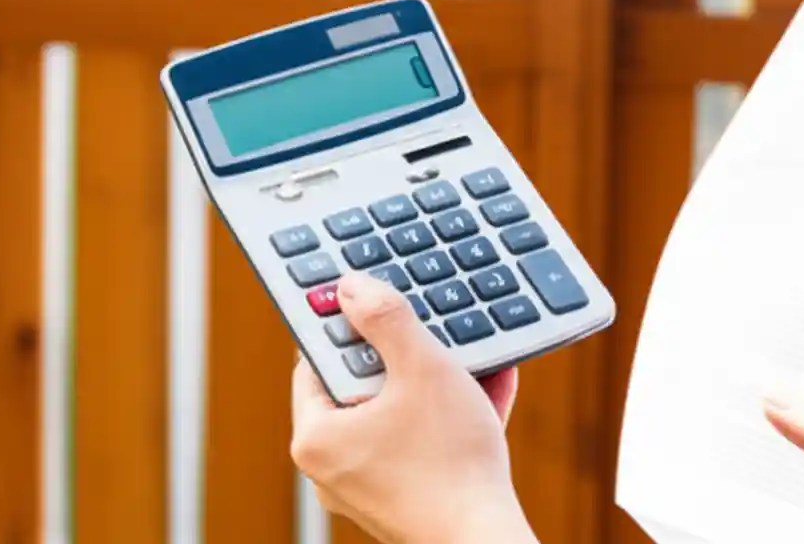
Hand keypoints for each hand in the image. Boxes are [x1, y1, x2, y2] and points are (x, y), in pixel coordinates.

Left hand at [290, 272, 536, 543]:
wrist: (486, 540)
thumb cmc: (450, 464)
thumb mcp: (420, 369)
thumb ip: (385, 319)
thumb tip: (350, 285)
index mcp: (315, 438)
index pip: (316, 360)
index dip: (348, 323)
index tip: (375, 300)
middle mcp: (332, 469)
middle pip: (362, 387)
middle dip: (405, 354)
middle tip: (431, 331)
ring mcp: (369, 488)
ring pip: (400, 414)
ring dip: (437, 381)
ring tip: (470, 354)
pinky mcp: (405, 500)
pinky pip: (423, 442)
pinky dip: (450, 415)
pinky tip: (488, 386)